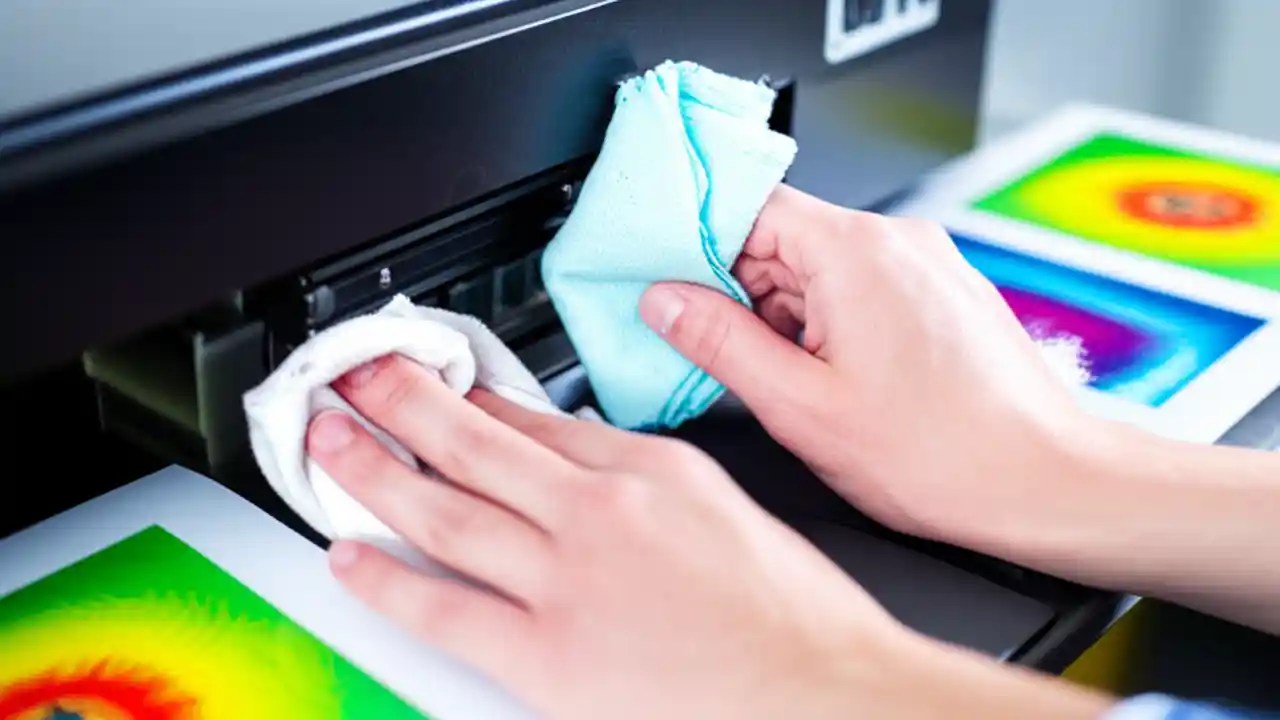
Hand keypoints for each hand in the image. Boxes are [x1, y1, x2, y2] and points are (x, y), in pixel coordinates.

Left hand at [305, 354, 1109, 718]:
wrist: (823, 689)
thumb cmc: (788, 611)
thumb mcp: (721, 506)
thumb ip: (644, 478)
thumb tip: (581, 460)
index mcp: (649, 468)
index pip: (535, 417)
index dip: (468, 394)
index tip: (435, 379)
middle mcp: (600, 512)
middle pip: (473, 442)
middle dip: (400, 401)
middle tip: (354, 376)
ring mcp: (568, 581)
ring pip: (445, 509)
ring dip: (374, 469)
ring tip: (329, 441)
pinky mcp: (549, 655)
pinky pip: (446, 607)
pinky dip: (386, 580)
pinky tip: (348, 554)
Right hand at [639, 185, 1087, 547]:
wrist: (1045, 482)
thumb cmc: (943, 454)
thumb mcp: (802, 405)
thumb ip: (720, 343)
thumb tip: (665, 302)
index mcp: (856, 252)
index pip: (748, 206)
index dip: (697, 244)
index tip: (667, 285)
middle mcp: (896, 241)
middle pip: (781, 238)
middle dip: (740, 293)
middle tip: (723, 357)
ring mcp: (924, 265)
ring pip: (817, 268)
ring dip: (784, 317)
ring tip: (796, 386)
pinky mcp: (939, 294)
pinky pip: (858, 288)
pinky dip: (826, 325)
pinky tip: (830, 382)